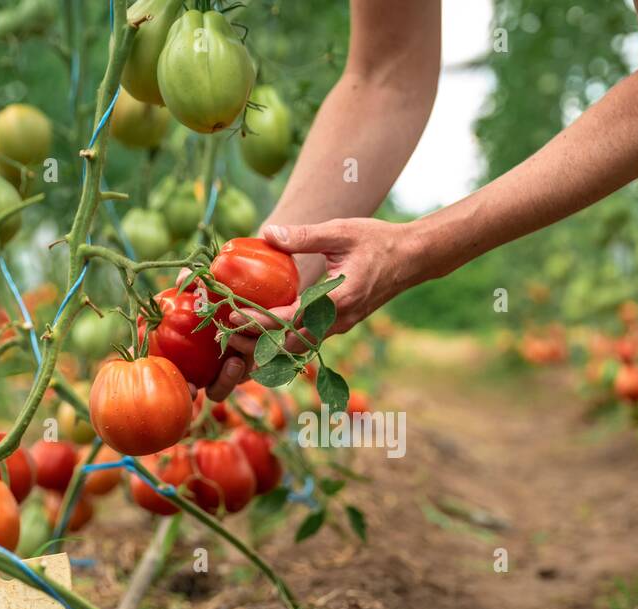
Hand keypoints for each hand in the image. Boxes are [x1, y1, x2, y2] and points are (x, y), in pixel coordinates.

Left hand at [227, 218, 423, 353]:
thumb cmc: (378, 241)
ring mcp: (340, 326)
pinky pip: (307, 339)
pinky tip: (262, 330)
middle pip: (289, 344)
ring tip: (237, 335)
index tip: (233, 314)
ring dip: (267, 345)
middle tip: (225, 331)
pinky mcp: (339, 325)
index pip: (291, 320)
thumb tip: (267, 233)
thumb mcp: (341, 232)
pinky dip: (283, 339)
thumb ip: (304, 236)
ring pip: (298, 347)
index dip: (260, 321)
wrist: (412, 259)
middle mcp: (339, 321)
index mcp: (338, 299)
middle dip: (256, 341)